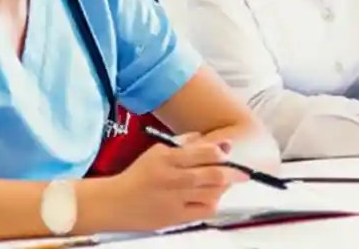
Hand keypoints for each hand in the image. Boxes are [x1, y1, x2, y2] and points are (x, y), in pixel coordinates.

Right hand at [82, 133, 245, 231]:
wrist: (115, 203)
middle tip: (243, 172)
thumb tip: (208, 140)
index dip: (221, 153)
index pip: (203, 152)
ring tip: (225, 184)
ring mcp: (175, 199)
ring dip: (223, 188)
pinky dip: (212, 203)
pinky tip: (211, 198)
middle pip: (213, 174)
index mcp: (168, 158)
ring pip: (212, 193)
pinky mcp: (175, 217)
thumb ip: (183, 144)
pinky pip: (203, 211)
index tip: (227, 153)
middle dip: (233, 172)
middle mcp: (173, 178)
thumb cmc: (137, 176)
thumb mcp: (157, 151)